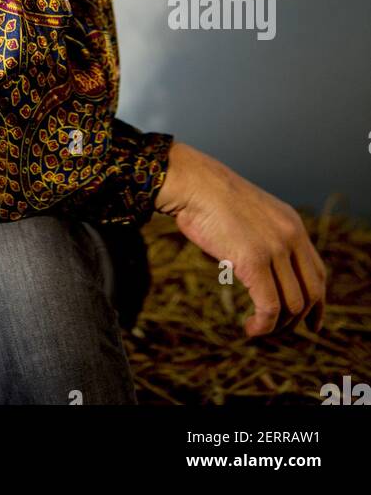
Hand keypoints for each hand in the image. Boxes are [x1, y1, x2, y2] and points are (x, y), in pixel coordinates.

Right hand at [155, 143, 327, 338]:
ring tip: (258, 328)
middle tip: (279, 330)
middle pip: (312, 292)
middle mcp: (290, 236)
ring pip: (292, 304)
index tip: (310, 321)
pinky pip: (269, 306)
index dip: (318, 302)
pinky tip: (250, 327)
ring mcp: (274, 248)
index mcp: (292, 224)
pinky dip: (263, 325)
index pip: (318, 273)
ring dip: (278, 325)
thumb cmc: (209, 198)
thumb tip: (258, 271)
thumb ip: (262, 239)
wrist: (192, 182)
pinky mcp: (254, 261)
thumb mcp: (249, 215)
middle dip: (300, 319)